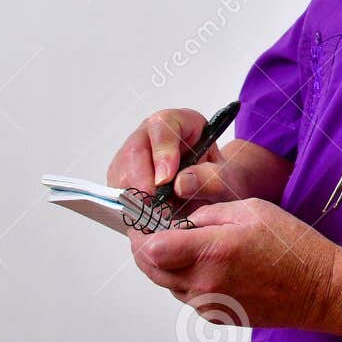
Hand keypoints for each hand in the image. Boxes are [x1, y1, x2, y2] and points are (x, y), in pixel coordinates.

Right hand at [108, 109, 267, 203]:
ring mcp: (131, 156)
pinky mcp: (121, 178)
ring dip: (136, 199)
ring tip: (159, 216)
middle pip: (134, 152)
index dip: (161, 154)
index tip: (165, 180)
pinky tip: (149, 218)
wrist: (209, 192)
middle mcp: (149, 135)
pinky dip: (131, 209)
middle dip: (143, 183)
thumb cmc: (216, 178)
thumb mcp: (224, 178)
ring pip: (120, 174)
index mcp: (178, 123)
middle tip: (159, 208)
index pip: (162, 127)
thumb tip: (180, 183)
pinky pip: (117, 193)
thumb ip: (209, 178)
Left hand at [130, 198, 339, 329]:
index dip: (142, 232)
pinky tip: (212, 264)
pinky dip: (189, 278)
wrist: (318, 288)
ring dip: (169, 263)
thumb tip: (180, 220)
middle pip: (151, 268)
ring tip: (192, 245)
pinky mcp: (215, 316)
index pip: (150, 249)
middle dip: (148, 247)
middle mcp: (205, 283)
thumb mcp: (251, 210)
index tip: (145, 220)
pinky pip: (188, 295)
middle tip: (157, 229)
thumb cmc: (292, 247)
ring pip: (167, 282)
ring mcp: (208, 304)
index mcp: (213, 251)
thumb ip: (208, 213)